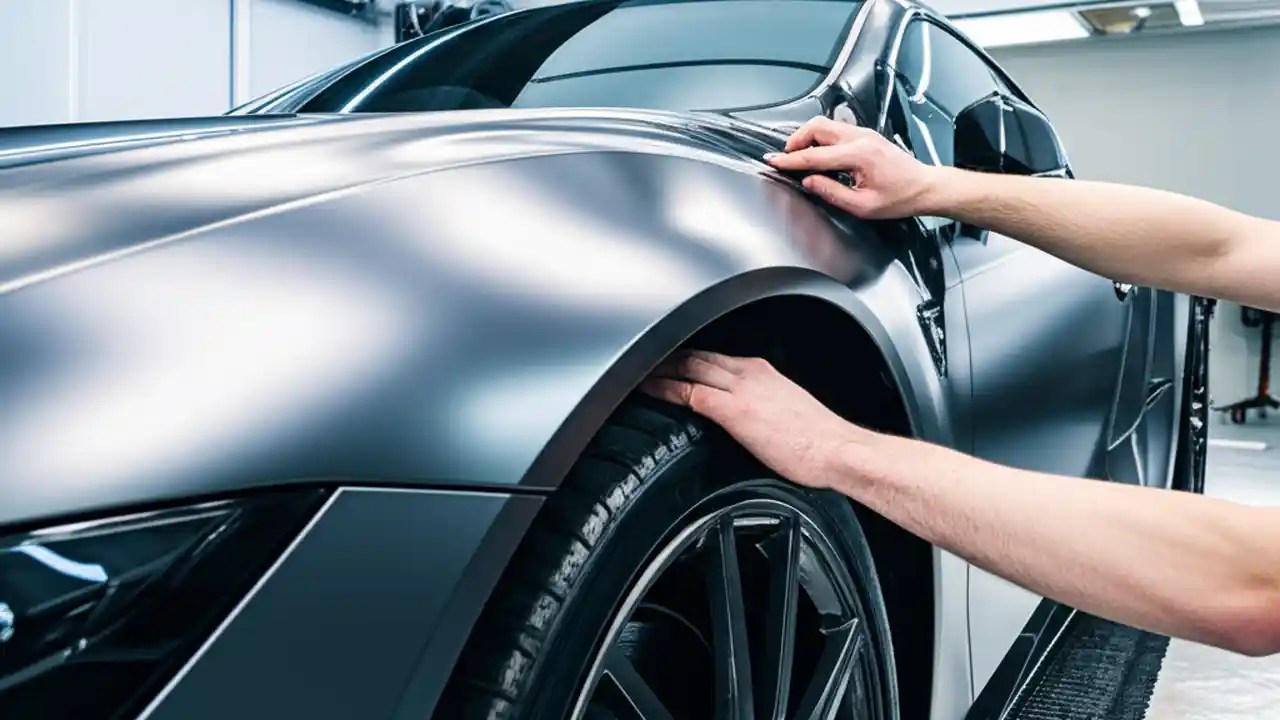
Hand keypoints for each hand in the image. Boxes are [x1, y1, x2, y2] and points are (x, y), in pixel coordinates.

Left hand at [640, 350, 866, 489]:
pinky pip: (689, 392)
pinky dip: (664, 388)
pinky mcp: (734, 410)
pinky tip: (647, 391)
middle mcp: (750, 373)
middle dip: (667, 356)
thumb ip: (761, 408)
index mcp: (763, 372)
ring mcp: (741, 389)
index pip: (715, 358)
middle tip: (641, 361)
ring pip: (689, 367)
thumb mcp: (786, 413)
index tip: (670, 363)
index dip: (687, 357)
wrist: (838, 450)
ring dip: (660, 368)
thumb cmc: (820, 442)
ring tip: (635, 372)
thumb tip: (749, 421)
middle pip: (697, 355)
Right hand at [765, 116, 939, 219]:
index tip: (773, 161)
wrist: (925, 187)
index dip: (790, 160)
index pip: (814, 155)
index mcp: (858, 155)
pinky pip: (835, 129)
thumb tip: (809, 182)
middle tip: (786, 158)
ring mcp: (864, 133)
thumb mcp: (863, 206)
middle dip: (796, 140)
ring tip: (799, 156)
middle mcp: (860, 138)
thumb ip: (832, 193)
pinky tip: (818, 153)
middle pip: (816, 127)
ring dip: (807, 137)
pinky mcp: (866, 135)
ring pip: (825, 124)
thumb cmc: (899, 198)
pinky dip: (820, 137)